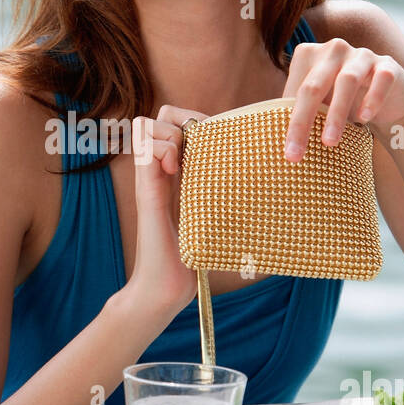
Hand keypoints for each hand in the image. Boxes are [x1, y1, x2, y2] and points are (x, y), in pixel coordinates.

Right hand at [126, 104, 208, 317]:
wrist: (166, 287)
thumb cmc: (191, 259)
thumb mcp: (210, 216)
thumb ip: (218, 197)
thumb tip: (258, 186)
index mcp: (173, 173)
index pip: (170, 122)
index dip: (189, 119)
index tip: (212, 138)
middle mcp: (158, 172)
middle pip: (155, 117)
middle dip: (177, 119)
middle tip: (196, 145)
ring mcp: (149, 180)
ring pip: (145, 125)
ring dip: (168, 133)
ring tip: (181, 161)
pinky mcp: (146, 192)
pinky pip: (145, 148)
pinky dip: (162, 149)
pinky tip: (175, 170)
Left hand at [280, 38, 403, 159]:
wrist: (390, 99)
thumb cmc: (344, 103)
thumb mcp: (319, 106)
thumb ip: (298, 115)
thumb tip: (274, 147)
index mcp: (310, 55)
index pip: (295, 91)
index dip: (290, 122)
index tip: (289, 154)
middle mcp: (334, 49)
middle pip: (314, 85)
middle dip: (303, 121)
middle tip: (298, 153)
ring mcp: (362, 55)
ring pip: (347, 81)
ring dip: (337, 113)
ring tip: (330, 142)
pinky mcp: (388, 65)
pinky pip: (380, 79)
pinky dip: (372, 99)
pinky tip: (364, 118)